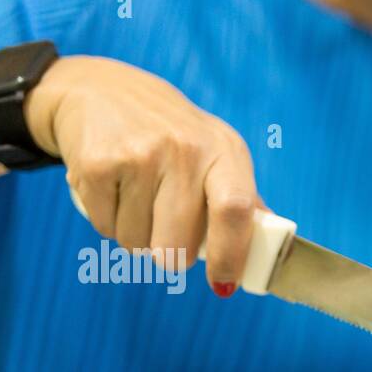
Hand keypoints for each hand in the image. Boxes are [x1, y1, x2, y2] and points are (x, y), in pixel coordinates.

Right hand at [25, 56, 257, 294]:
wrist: (101, 89)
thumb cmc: (171, 133)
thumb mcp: (216, 153)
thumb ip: (243, 200)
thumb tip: (274, 247)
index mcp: (224, 151)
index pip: (235, 211)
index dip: (229, 255)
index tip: (222, 282)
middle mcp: (184, 149)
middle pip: (178, 246)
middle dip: (170, 253)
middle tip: (166, 227)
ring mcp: (139, 154)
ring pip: (138, 243)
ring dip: (136, 234)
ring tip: (136, 195)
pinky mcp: (97, 163)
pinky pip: (105, 227)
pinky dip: (107, 219)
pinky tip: (113, 185)